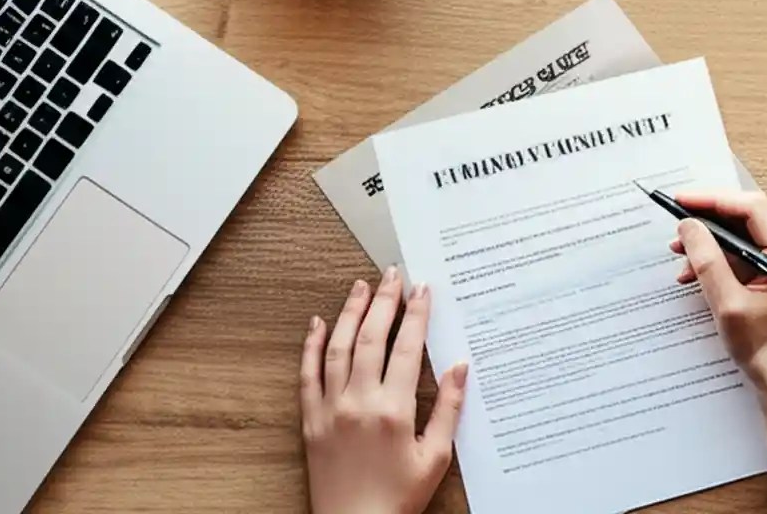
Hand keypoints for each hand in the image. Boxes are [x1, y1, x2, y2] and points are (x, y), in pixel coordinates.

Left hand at [300, 267, 468, 513]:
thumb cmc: (398, 499)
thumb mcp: (436, 458)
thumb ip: (448, 410)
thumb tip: (459, 367)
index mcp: (394, 410)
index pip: (406, 348)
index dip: (416, 314)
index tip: (422, 290)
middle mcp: (359, 402)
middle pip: (372, 337)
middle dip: (384, 301)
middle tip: (393, 275)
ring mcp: (330, 409)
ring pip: (338, 347)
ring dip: (350, 312)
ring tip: (361, 286)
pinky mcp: (311, 420)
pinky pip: (307, 374)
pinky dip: (312, 345)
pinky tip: (319, 323)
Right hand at [670, 191, 766, 395]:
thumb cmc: (766, 351)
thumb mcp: (727, 303)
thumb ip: (707, 260)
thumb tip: (688, 225)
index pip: (751, 209)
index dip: (713, 201)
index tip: (681, 201)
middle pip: (748, 218)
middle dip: (708, 224)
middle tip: (677, 230)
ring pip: (745, 235)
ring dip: (711, 244)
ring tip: (682, 258)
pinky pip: (748, 253)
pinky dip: (722, 258)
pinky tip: (697, 272)